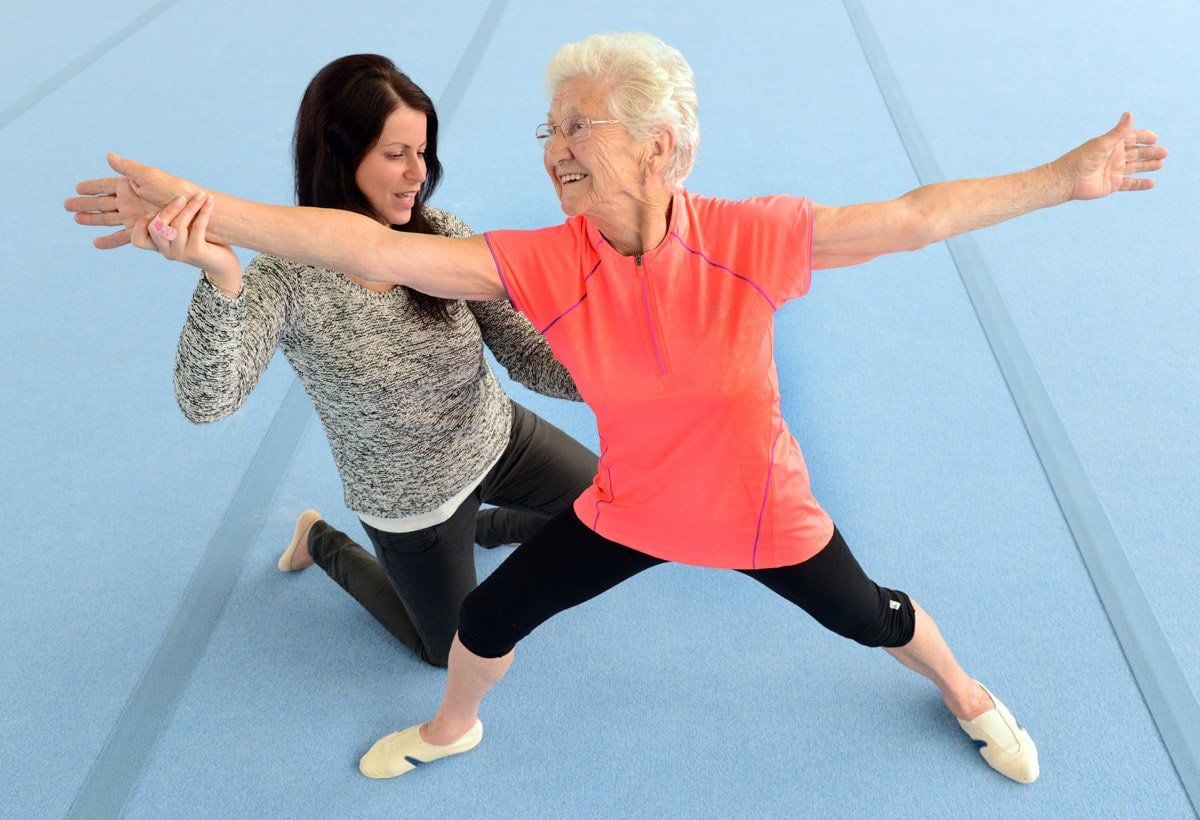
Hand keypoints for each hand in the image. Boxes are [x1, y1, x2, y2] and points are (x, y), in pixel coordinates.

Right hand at [65, 153, 198, 248]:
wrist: (194, 211)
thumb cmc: (175, 190)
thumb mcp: (150, 176)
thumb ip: (127, 169)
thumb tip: (108, 156)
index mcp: (131, 186)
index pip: (105, 186)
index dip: (90, 187)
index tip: (76, 188)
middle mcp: (131, 202)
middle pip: (102, 203)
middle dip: (84, 204)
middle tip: (66, 206)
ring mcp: (135, 217)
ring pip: (107, 219)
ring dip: (91, 220)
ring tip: (77, 220)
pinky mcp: (143, 231)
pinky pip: (122, 237)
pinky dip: (109, 241)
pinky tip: (97, 244)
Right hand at [136, 191, 240, 281]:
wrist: (223, 264)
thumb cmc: (203, 242)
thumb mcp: (184, 230)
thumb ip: (173, 218)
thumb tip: (163, 188)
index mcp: (160, 246)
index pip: (138, 240)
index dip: (141, 223)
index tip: (156, 209)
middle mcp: (167, 252)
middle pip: (156, 227)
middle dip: (169, 209)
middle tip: (182, 197)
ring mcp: (181, 254)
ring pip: (177, 225)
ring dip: (191, 206)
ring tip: (202, 195)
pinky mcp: (196, 253)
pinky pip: (197, 227)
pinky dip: (203, 211)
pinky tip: (209, 201)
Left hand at [1054, 113, 1166, 200]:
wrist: (1067, 181)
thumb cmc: (1081, 159)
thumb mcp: (1102, 144)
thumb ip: (1118, 132)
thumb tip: (1129, 114)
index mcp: (1111, 145)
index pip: (1131, 138)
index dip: (1143, 138)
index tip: (1154, 138)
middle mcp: (1114, 157)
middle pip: (1136, 153)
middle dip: (1150, 152)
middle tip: (1164, 152)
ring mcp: (1113, 171)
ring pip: (1135, 167)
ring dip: (1148, 166)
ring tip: (1160, 164)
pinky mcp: (1112, 184)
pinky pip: (1129, 184)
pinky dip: (1140, 184)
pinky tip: (1152, 183)